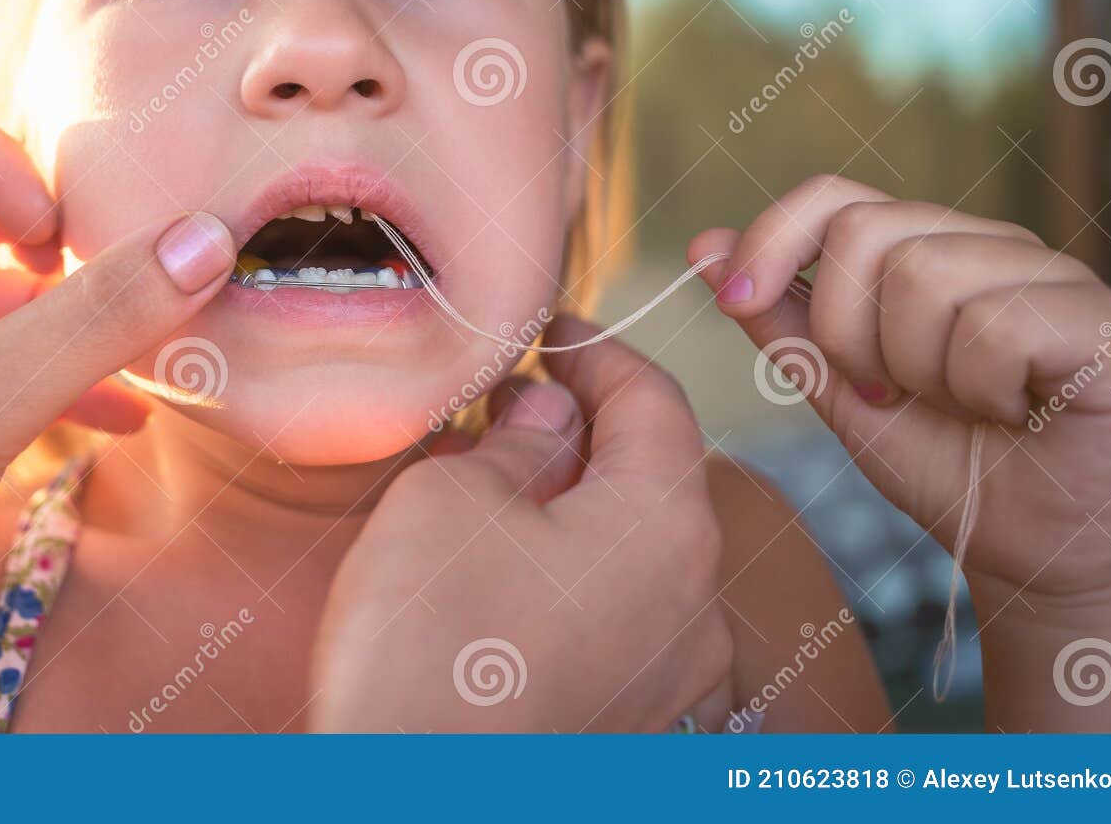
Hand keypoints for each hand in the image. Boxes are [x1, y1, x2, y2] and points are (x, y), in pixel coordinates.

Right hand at [310, 317, 730, 731]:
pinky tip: (510, 579)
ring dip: (578, 507)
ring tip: (495, 492)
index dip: (600, 352)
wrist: (415, 807)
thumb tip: (550, 416)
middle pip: (654, 479)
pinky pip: (624, 621)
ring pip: (639, 554)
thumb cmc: (429, 651)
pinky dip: (578, 578)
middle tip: (508, 409)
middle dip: (584, 432)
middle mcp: (695, 604)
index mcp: (665, 527)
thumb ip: (517, 444)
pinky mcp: (637, 727)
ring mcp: (675, 678)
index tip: (553, 334)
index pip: (656, 402)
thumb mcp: (452, 502)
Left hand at [692, 174, 1110, 728]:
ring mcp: (1050, 274)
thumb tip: (704, 249)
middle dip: (845, 333)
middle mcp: (988, 245)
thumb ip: (781, 321)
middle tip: (888, 393)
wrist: (1037, 554)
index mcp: (925, 249)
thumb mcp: (840, 395)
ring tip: (959, 406)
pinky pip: (993, 324)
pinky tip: (1013, 413)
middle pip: (862, 232)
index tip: (735, 302)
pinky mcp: (1100, 319)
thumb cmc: (951, 469)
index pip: (832, 197)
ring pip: (924, 274)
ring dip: (918, 369)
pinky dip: (980, 389)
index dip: (771, 239)